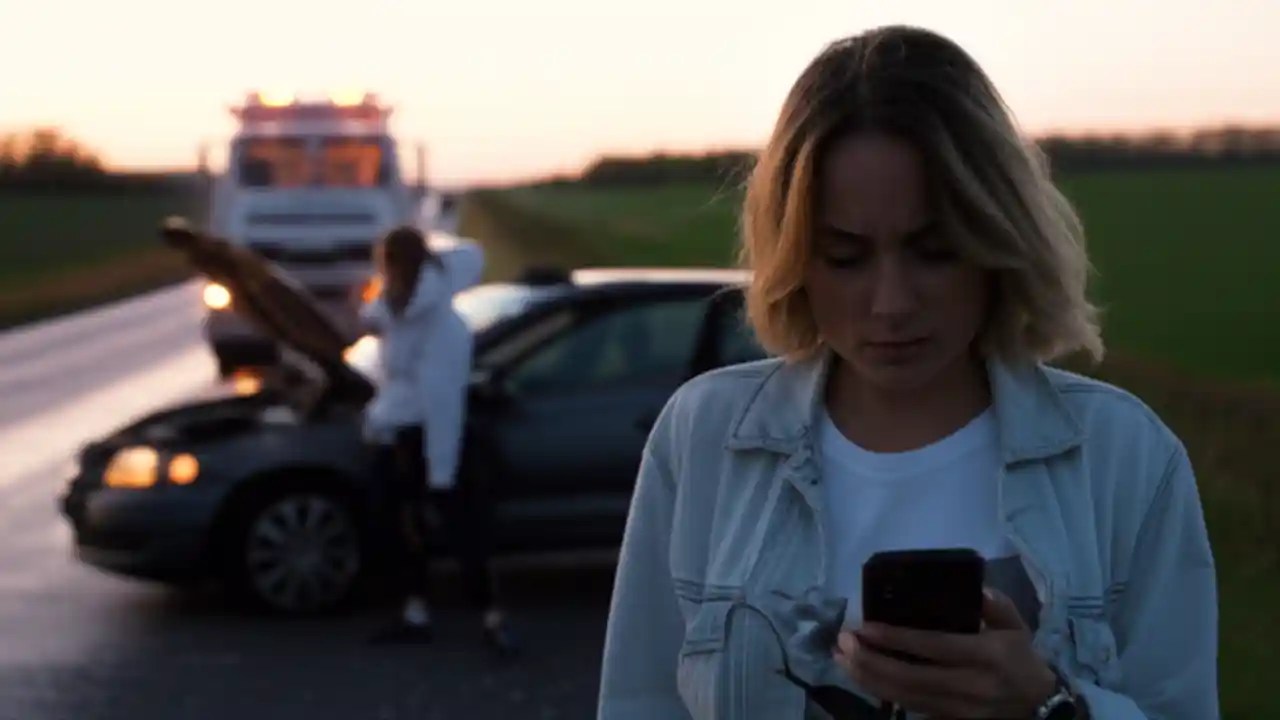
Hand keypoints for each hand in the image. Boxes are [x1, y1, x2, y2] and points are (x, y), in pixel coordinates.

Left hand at [832, 588, 1057, 718]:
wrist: (1040, 707)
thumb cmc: (1021, 658)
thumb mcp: (1017, 625)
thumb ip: (996, 604)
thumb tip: (975, 588)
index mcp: (986, 655)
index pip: (934, 647)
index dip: (897, 639)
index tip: (865, 627)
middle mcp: (970, 685)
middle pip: (911, 677)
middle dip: (871, 661)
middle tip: (842, 643)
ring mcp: (959, 708)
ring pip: (906, 697)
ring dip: (869, 679)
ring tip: (842, 660)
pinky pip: (912, 709)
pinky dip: (883, 694)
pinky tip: (862, 678)